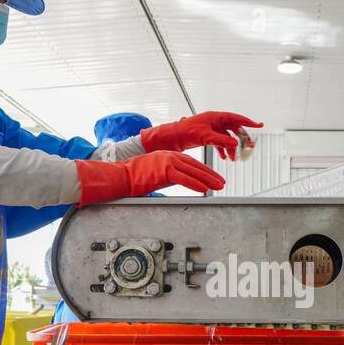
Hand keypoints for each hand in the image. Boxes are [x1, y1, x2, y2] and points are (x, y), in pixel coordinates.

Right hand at [74, 151, 224, 205]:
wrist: (121, 176)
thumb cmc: (134, 177)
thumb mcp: (155, 172)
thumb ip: (168, 175)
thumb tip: (180, 182)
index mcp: (167, 155)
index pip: (191, 162)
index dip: (204, 170)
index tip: (213, 177)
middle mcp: (169, 156)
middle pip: (195, 166)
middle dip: (210, 174)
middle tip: (221, 182)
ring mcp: (166, 162)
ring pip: (193, 171)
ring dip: (208, 179)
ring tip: (219, 186)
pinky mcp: (163, 171)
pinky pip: (184, 178)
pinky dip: (196, 184)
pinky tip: (205, 189)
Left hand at [140, 111, 263, 159]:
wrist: (173, 137)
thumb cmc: (186, 132)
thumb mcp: (205, 137)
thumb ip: (221, 140)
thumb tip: (236, 143)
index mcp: (216, 116)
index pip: (236, 118)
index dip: (248, 122)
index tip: (260, 125)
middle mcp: (215, 121)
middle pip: (234, 129)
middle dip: (242, 139)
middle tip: (250, 148)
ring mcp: (212, 128)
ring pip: (227, 137)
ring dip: (232, 148)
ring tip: (233, 159)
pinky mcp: (208, 136)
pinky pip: (220, 142)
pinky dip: (223, 149)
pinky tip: (224, 157)